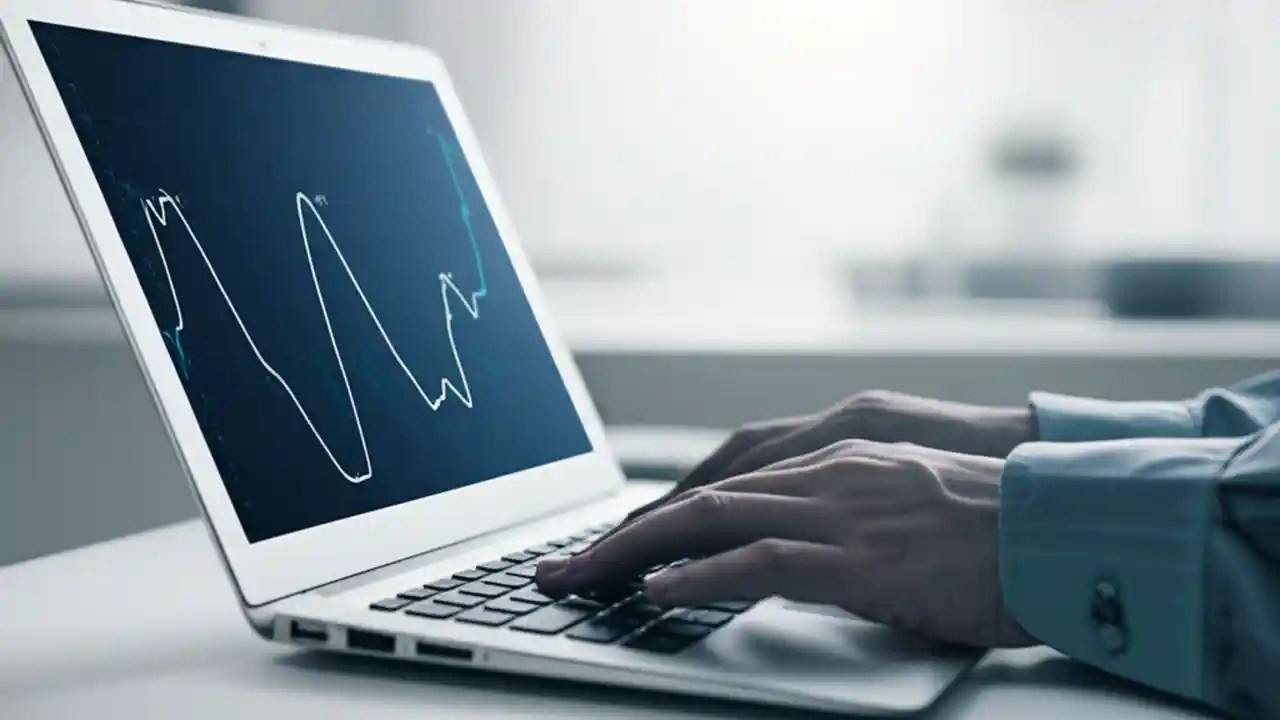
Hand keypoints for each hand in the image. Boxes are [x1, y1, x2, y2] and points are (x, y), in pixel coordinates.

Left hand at [538, 440, 1036, 647]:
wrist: (1067, 527)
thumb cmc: (995, 528)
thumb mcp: (904, 509)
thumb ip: (842, 519)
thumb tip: (787, 552)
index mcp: (834, 463)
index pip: (720, 486)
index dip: (656, 519)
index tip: (609, 550)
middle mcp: (825, 476)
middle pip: (697, 499)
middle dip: (619, 536)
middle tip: (562, 569)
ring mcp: (841, 512)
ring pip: (713, 522)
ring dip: (633, 554)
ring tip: (582, 581)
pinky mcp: (863, 557)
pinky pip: (764, 561)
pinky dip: (701, 575)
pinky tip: (658, 591)